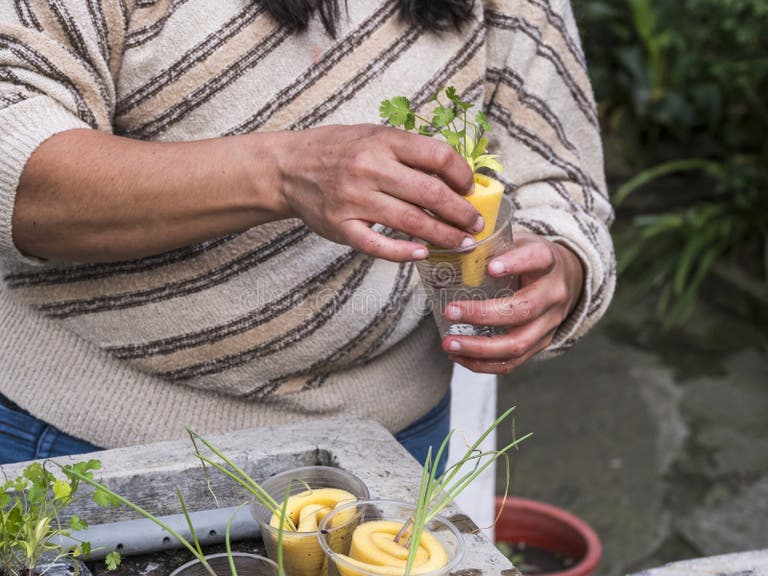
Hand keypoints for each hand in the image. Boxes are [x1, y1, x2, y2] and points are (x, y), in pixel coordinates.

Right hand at [274, 124, 483, 261]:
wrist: (288, 168)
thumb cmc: (336, 150)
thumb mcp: (373, 136)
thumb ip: (408, 151)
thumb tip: (453, 174)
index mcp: (383, 141)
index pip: (438, 156)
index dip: (462, 175)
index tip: (470, 188)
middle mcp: (370, 168)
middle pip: (430, 193)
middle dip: (460, 212)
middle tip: (475, 224)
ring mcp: (354, 199)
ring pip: (411, 222)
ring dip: (442, 235)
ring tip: (460, 242)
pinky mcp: (341, 226)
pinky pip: (378, 245)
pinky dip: (403, 253)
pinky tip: (422, 254)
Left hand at [441, 233, 584, 373]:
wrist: (565, 279)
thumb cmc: (530, 259)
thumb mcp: (518, 242)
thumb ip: (491, 246)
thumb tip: (451, 248)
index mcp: (548, 262)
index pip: (537, 259)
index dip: (515, 263)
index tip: (490, 268)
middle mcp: (553, 294)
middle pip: (523, 309)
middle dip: (483, 314)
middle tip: (450, 311)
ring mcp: (550, 323)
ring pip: (518, 343)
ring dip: (479, 348)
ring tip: (449, 343)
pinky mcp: (542, 343)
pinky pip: (513, 362)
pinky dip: (483, 364)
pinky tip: (459, 356)